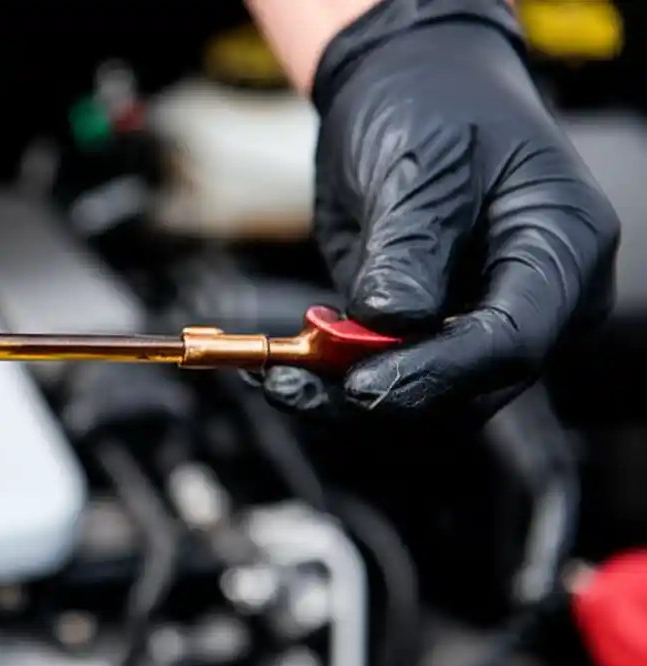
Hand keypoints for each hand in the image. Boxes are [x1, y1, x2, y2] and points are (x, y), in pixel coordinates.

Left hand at [263, 0, 619, 421]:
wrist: (406, 87)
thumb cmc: (432, 106)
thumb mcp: (420, 162)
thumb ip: (409, 246)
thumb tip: (389, 320)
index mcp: (562, 247)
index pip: (514, 338)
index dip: (438, 372)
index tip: (364, 386)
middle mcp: (536, 300)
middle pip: (472, 386)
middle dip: (385, 394)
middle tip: (298, 384)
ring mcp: (484, 320)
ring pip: (430, 397)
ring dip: (350, 399)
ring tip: (282, 379)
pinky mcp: (433, 332)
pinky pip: (396, 375)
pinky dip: (341, 379)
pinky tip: (291, 369)